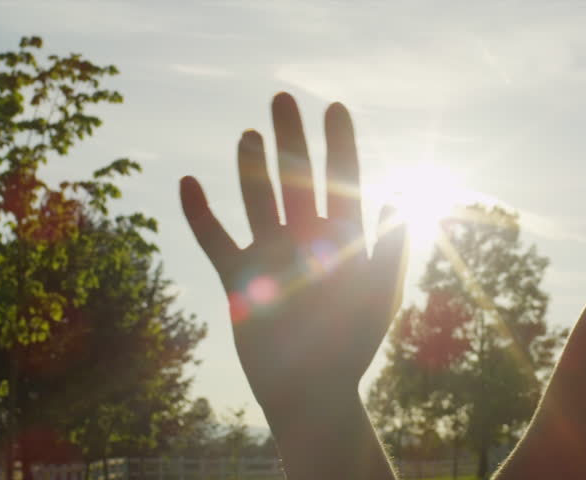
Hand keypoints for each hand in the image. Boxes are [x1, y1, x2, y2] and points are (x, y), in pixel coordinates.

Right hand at [180, 93, 406, 415]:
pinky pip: (214, 239)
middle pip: (295, 179)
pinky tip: (188, 183)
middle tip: (282, 99)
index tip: (334, 108)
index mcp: (341, 239)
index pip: (342, 180)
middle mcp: (304, 239)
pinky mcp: (238, 277)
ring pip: (257, 200)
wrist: (310, 390)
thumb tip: (397, 196)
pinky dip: (199, 214)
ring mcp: (269, 255)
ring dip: (250, 168)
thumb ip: (390, 247)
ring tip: (250, 136)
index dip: (339, 144)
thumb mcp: (378, 294)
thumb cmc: (352, 345)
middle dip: (290, 140)